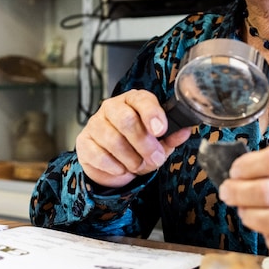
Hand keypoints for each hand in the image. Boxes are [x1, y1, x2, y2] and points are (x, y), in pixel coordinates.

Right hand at [76, 89, 192, 188]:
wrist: (112, 165)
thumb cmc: (137, 147)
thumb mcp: (158, 142)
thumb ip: (171, 136)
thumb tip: (184, 131)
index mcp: (133, 101)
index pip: (142, 100)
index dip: (152, 115)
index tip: (161, 131)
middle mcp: (112, 107)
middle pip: (126, 120)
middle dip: (144, 144)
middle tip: (154, 158)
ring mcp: (95, 123)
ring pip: (113, 140)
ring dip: (131, 159)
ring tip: (137, 165)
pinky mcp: (84, 141)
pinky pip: (99, 155)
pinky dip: (115, 167)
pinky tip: (121, 168)